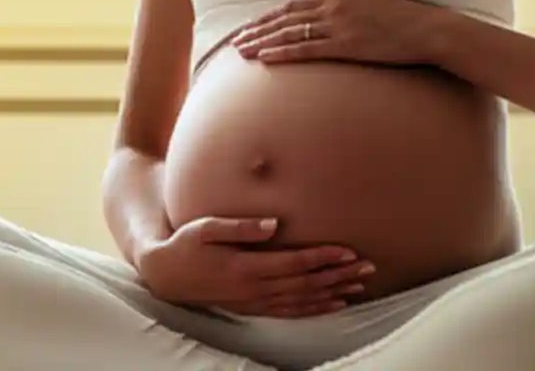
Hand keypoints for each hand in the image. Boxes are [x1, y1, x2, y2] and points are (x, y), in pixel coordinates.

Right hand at [136, 216, 374, 317]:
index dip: (323, 257)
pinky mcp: (253, 307)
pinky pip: (291, 311)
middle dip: (338, 274)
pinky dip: (315, 309)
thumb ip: (240, 227)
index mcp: (245, 267)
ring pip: (302, 299)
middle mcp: (254, 289)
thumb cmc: (186, 244)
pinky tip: (334, 304)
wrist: (166, 275)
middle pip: (305, 283)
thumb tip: (272, 223)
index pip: (294, 263)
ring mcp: (254, 301)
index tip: (348, 250)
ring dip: (333, 292)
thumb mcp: (206, 228)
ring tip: (360, 284)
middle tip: (368, 266)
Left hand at [231, 0, 438, 64]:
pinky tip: (265, 58)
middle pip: (285, 18)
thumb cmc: (404, 17)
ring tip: (242, 50)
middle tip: (235, 40)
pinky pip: (306, 50)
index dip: (269, 16)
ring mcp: (338, 26)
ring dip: (262, 41)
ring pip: (290, 33)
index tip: (251, 24)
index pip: (294, 5)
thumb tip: (327, 7)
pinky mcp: (346, 46)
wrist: (427, 29)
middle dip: (257, 29)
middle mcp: (333, 7)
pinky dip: (282, 53)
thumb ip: (346, 2)